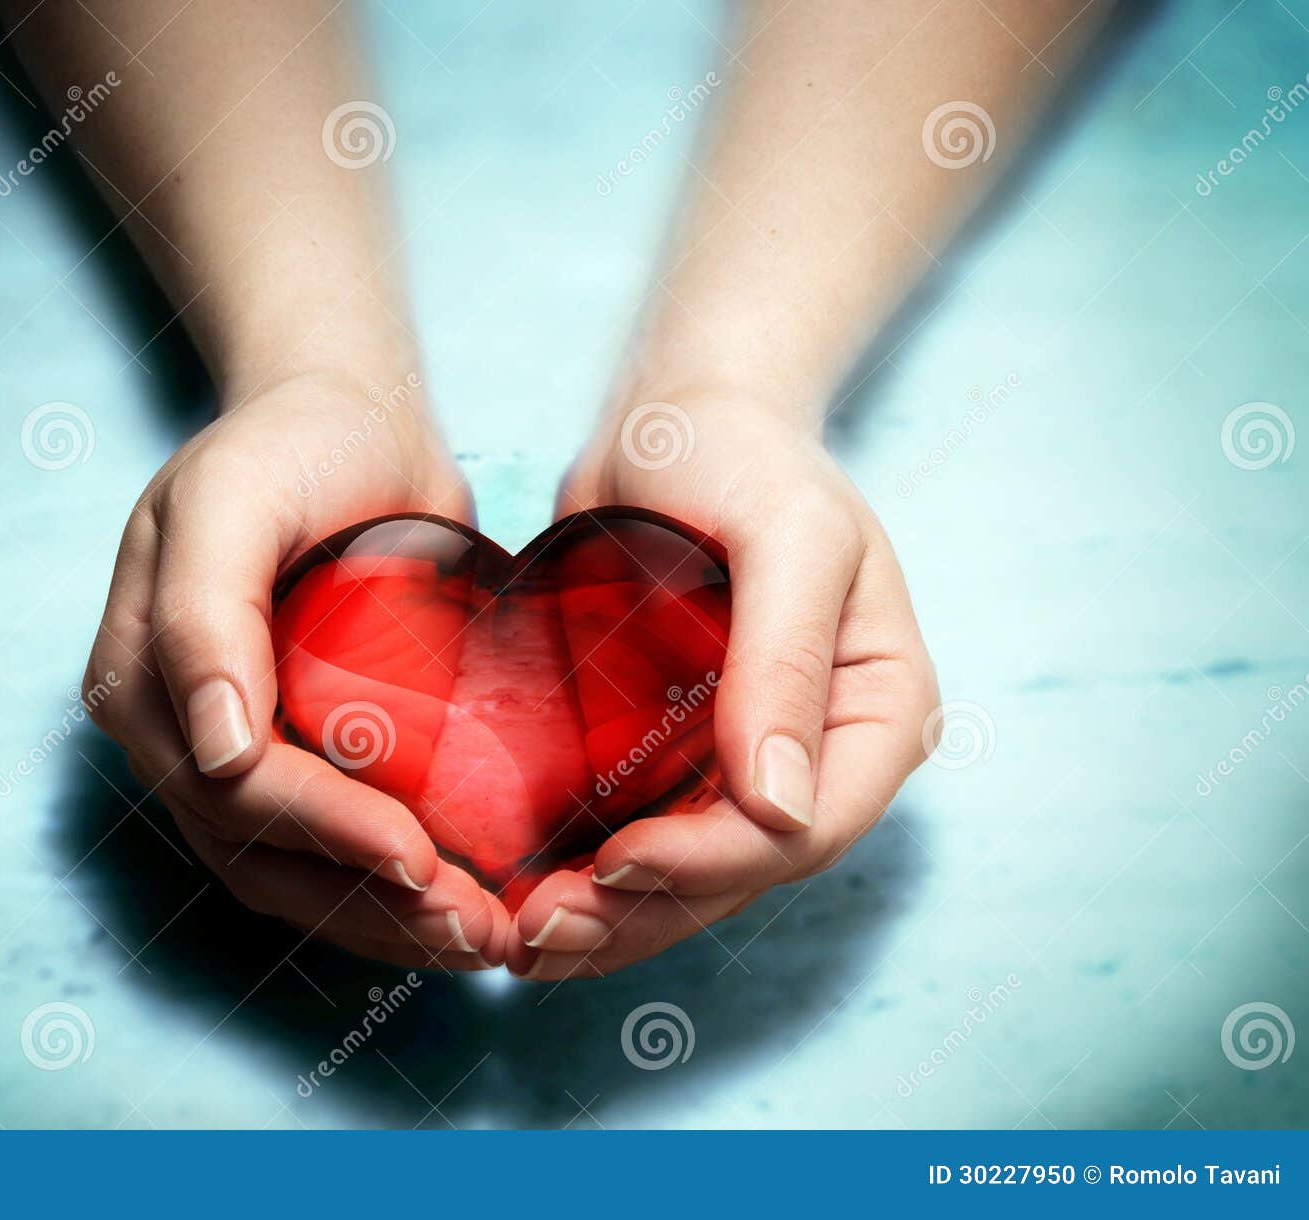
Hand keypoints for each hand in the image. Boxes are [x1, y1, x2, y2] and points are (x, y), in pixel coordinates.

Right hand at [83, 373, 511, 970]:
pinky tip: (462, 906)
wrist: (351, 420)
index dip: (324, 832)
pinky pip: (330, 851)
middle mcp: (181, 731)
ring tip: (480, 939)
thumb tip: (212, 749)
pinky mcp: (304, 754)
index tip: (419, 859)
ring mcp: (242, 750)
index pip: (232, 789)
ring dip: (385, 920)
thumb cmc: (293, 443)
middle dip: (367, 901)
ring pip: (296, 875)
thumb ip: (201, 610)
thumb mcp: (232, 494)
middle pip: (263, 853)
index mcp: (142, 679)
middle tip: (474, 928)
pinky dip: (390, 891)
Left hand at [506, 391, 939, 979]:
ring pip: (686, 875)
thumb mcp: (789, 535)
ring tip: (520, 935)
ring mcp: (743, 761)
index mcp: (876, 713)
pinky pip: (640, 834)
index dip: (713, 864)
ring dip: (608, 918)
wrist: (674, 422)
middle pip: (740, 872)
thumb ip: (787, 662)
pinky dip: (583, 873)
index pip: (807, 830)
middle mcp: (818, 754)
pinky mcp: (673, 754)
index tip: (615, 863)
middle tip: (540, 929)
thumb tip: (782, 808)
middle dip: (644, 912)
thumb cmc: (743, 455)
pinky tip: (522, 893)